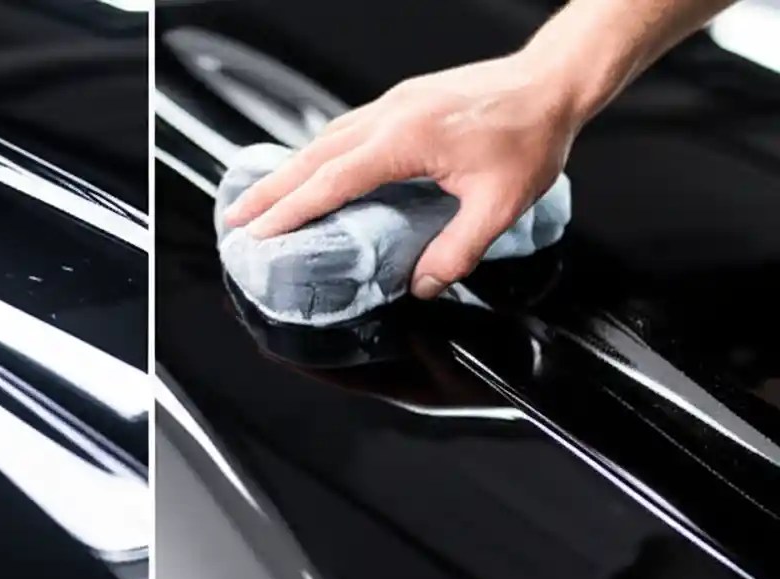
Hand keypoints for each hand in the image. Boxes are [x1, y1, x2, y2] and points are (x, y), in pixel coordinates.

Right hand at [223, 54, 584, 298]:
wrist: (551, 83)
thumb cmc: (530, 135)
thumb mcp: (501, 205)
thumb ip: (458, 249)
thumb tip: (426, 285)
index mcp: (406, 140)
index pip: (333, 181)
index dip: (292, 209)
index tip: (261, 231)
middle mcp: (389, 117)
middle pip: (312, 157)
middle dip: (270, 190)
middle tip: (236, 218)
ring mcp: (392, 105)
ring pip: (323, 140)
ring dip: (288, 171)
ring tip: (261, 200)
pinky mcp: (401, 103)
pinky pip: (344, 129)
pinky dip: (316, 153)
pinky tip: (312, 169)